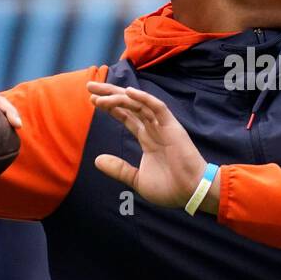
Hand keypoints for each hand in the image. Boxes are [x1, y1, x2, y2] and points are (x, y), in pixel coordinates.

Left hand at [87, 81, 215, 210]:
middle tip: (89, 87)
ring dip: (120, 97)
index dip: (111, 107)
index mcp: (147, 138)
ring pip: (139, 104)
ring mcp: (163, 126)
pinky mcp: (172, 127)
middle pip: (129, 105)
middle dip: (110, 94)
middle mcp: (153, 128)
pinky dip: (145, 99)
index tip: (93, 101)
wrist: (191, 193)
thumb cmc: (169, 188)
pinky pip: (158, 108)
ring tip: (100, 94)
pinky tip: (129, 92)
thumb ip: (119, 169)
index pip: (126, 116)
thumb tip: (97, 160)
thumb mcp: (137, 180)